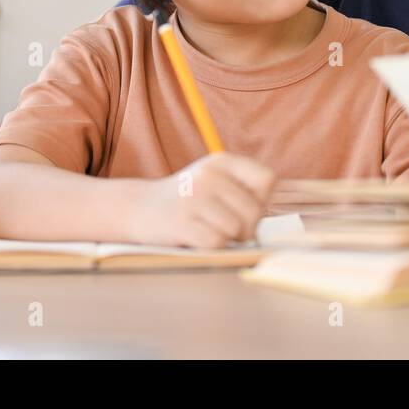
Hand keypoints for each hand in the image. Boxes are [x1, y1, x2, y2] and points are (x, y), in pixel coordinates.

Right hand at [127, 153, 275, 248]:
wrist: (140, 208)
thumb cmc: (188, 199)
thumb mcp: (214, 179)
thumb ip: (244, 189)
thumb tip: (268, 212)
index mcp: (221, 161)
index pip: (267, 179)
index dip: (262, 199)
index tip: (242, 205)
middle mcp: (209, 175)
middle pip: (255, 211)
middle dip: (246, 227)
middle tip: (225, 226)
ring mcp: (194, 197)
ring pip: (237, 229)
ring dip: (227, 238)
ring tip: (208, 229)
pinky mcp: (181, 221)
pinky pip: (216, 243)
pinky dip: (211, 247)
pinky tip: (196, 237)